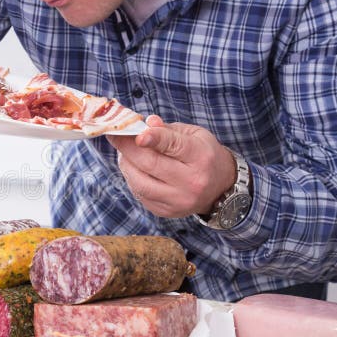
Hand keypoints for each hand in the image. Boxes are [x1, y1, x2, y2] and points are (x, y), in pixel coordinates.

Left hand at [107, 115, 237, 217]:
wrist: (221, 188)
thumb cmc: (204, 155)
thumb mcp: (194, 135)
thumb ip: (168, 130)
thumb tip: (147, 124)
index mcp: (201, 157)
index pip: (174, 146)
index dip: (153, 138)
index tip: (137, 133)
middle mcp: (192, 182)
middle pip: (150, 164)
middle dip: (127, 148)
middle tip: (115, 136)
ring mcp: (179, 200)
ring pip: (140, 183)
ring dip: (126, 165)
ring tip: (124, 154)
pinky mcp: (167, 212)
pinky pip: (140, 195)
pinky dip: (132, 179)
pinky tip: (133, 169)